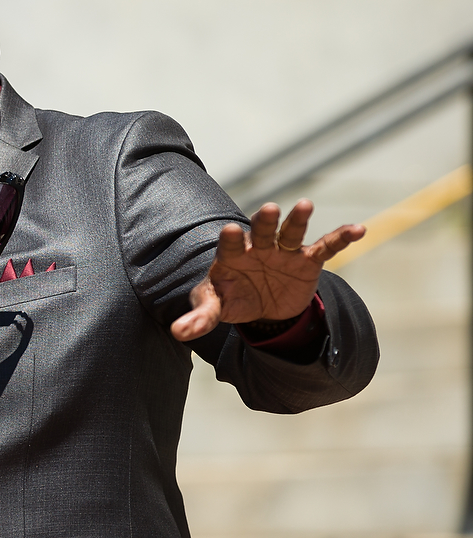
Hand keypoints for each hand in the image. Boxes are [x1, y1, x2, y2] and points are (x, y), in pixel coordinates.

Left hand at [171, 199, 364, 341]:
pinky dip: (342, 237)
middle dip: (264, 222)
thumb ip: (199, 317)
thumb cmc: (231, 299)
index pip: (229, 245)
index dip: (230, 239)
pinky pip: (326, 246)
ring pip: (291, 233)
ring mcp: (284, 252)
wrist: (261, 308)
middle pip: (261, 231)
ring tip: (305, 205)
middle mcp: (258, 248)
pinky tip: (359, 230)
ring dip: (298, 220)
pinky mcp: (307, 260)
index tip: (230, 231)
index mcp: (231, 256)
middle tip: (268, 209)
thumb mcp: (214, 308)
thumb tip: (178, 333)